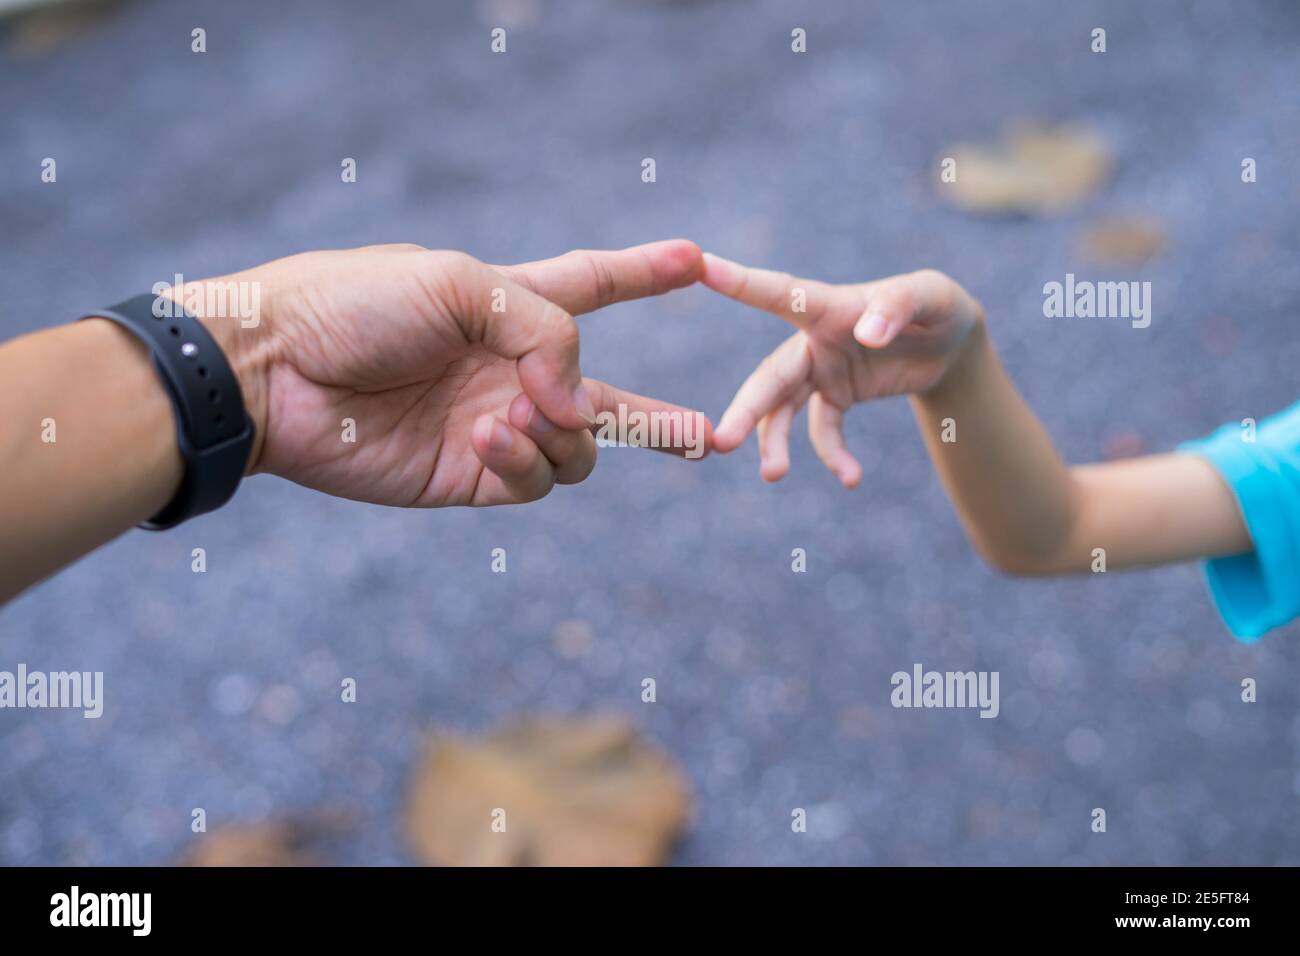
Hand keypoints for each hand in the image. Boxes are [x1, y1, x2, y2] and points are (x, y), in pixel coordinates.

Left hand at [172, 240, 707, 506]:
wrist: (272, 370)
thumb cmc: (355, 304)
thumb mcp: (463, 284)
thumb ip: (545, 331)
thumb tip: (582, 408)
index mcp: (510, 306)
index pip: (593, 286)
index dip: (643, 274)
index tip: (696, 261)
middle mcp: (510, 370)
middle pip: (601, 397)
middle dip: (655, 419)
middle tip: (703, 435)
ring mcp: (494, 426)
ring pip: (577, 448)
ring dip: (563, 433)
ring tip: (512, 416)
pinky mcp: (467, 476)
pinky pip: (533, 480)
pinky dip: (524, 460)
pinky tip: (488, 436)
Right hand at [702, 256, 983, 486]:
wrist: (949, 343)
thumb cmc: (935, 305)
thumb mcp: (932, 297)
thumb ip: (898, 306)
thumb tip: (867, 335)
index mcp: (830, 306)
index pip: (781, 293)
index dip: (740, 282)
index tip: (702, 265)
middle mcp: (814, 339)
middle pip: (771, 376)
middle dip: (746, 409)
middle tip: (722, 442)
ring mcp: (821, 370)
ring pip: (782, 409)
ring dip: (773, 441)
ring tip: (773, 474)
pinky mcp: (835, 396)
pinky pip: (823, 431)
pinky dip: (833, 455)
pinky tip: (851, 477)